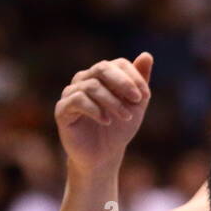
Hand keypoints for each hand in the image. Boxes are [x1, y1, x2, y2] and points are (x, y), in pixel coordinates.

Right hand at [55, 53, 152, 173]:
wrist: (103, 157)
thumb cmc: (119, 130)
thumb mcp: (135, 106)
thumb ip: (140, 82)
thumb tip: (147, 54)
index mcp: (102, 76)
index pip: (118, 64)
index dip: (133, 77)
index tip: (144, 97)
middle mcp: (84, 80)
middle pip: (102, 69)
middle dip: (123, 83)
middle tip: (137, 99)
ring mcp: (71, 93)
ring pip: (92, 86)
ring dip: (113, 101)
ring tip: (125, 117)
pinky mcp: (62, 110)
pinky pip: (77, 100)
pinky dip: (95, 109)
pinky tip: (106, 121)